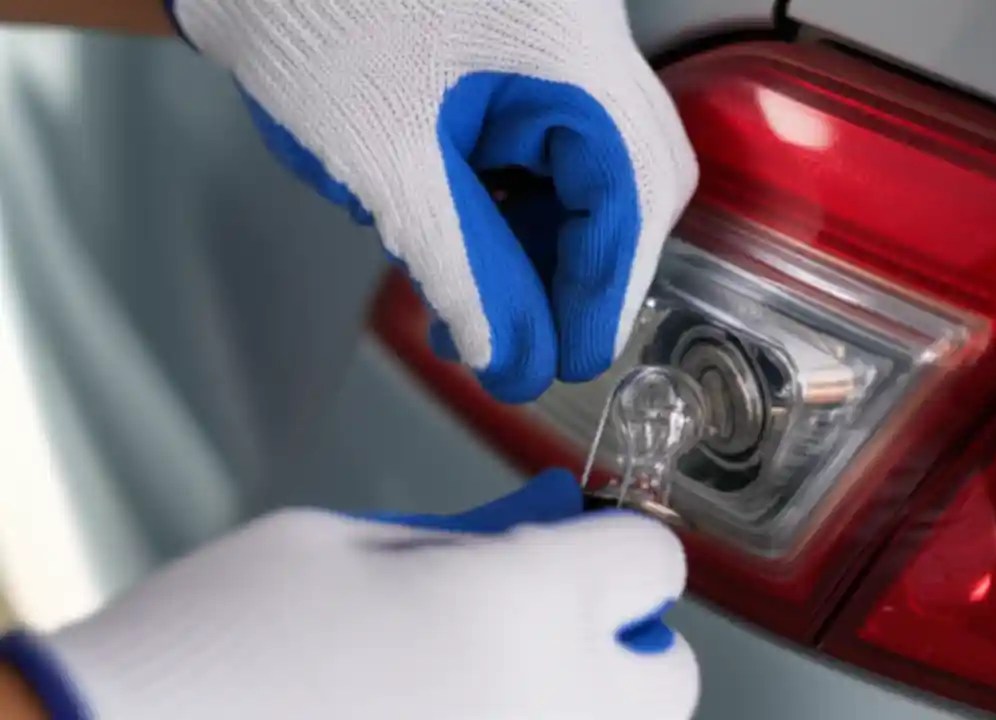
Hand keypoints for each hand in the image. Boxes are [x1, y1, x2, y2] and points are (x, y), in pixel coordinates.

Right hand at [0, 471, 698, 719]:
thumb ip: (460, 535)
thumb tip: (538, 520)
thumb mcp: (338, 544)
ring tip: (476, 682)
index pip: (649, 560)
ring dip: (579, 701)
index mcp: (524, 609)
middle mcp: (556, 711)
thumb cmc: (210, 653)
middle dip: (616, 638)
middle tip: (536, 620)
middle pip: (667, 671)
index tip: (579, 540)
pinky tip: (439, 719)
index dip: (612, 540)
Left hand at [165, 0, 698, 402]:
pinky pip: (549, 151)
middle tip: (522, 341)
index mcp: (565, 45)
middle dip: (574, 272)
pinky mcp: (525, 59)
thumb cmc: (304, 19)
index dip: (603, 292)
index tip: (566, 359)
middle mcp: (581, 35)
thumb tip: (516, 360)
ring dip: (540, 249)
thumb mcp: (388, 162)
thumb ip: (463, 271)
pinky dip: (516, 211)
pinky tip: (466, 250)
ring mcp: (558, 43)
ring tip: (469, 306)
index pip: (629, 189)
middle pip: (626, 182)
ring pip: (588, 175)